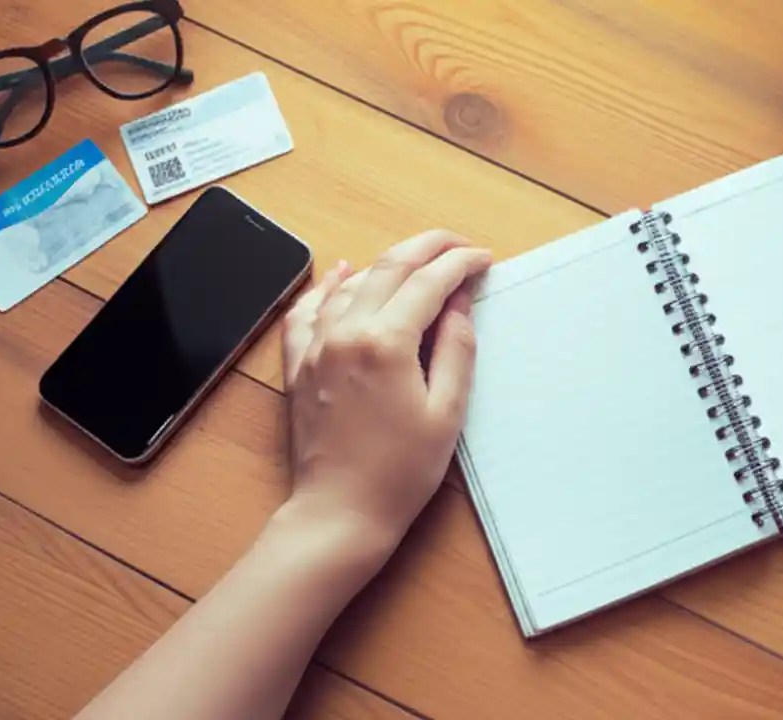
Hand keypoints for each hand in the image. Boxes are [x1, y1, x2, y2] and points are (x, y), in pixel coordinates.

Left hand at [277, 230, 491, 559]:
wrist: (339, 512)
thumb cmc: (400, 472)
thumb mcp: (446, 412)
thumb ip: (456, 348)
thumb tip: (459, 301)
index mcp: (386, 342)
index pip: (429, 282)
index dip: (461, 264)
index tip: (483, 259)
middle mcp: (345, 332)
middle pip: (390, 266)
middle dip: (429, 247)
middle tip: (458, 245)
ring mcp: (316, 346)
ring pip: (352, 281)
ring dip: (388, 263)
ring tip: (419, 262)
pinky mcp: (299, 365)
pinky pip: (307, 309)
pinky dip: (327, 285)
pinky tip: (341, 272)